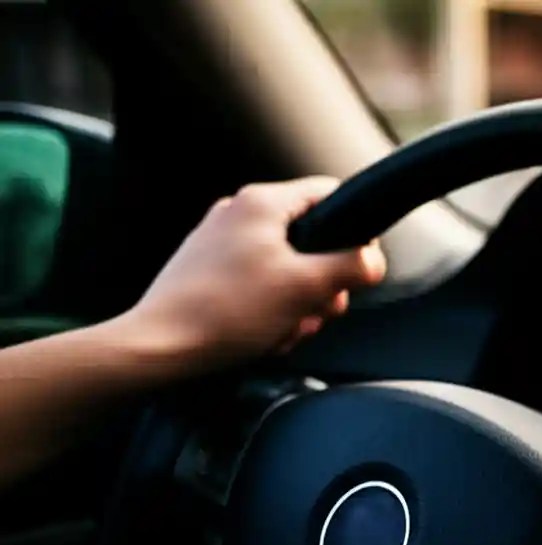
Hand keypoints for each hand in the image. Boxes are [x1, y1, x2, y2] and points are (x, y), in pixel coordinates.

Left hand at [124, 177, 385, 368]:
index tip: (356, 266)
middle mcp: (240, 213)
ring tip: (283, 327)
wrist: (160, 346)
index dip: (355, 231)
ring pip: (289, 268)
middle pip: (313, 239)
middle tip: (316, 309)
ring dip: (299, 303)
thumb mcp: (306, 287)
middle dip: (323, 283)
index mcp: (263, 203)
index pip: (331, 195)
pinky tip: (264, 332)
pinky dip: (271, 309)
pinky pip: (261, 284)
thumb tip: (374, 261)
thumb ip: (351, 267)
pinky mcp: (211, 271)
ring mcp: (222, 242)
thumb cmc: (225, 311)